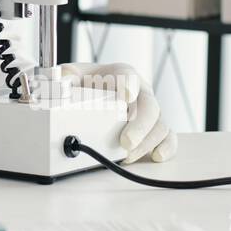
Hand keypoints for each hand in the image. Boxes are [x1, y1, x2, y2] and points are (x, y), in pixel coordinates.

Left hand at [60, 62, 177, 162]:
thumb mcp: (74, 75)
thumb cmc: (88, 83)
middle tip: (125, 142)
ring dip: (147, 142)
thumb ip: (66, 76)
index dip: (128, 86)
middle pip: (149, 105)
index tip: (126, 96)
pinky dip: (166, 147)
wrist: (96, 93)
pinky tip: (157, 156)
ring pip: (160, 124)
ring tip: (128, 155)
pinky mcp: (155, 128)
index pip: (128, 77)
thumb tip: (61, 80)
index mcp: (121, 74)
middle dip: (139, 125)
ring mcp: (151, 111)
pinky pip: (168, 137)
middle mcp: (141, 91)